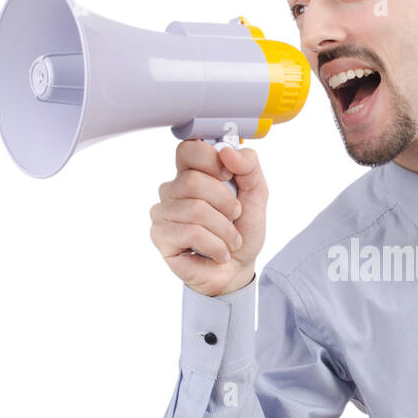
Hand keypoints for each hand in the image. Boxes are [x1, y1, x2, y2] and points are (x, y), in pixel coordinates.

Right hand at [150, 139, 267, 296]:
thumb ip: (249, 167)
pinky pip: (191, 233)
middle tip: (234, 217)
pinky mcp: (160, 236)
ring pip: (195, 209)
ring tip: (230, 240)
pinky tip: (219, 252)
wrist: (239, 268)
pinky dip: (216, 245)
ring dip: (224, 229)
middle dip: (226, 203)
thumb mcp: (256, 194)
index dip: (211, 160)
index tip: (228, 176)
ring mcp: (163, 212)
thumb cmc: (242, 230)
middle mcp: (172, 189)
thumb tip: (227, 151)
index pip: (188, 148)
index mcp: (192, 172)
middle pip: (192, 180)